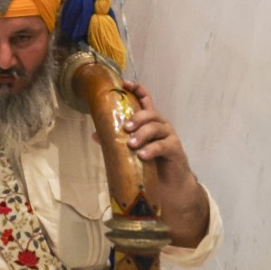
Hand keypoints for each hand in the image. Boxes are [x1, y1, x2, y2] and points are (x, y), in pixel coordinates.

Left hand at [121, 80, 209, 246]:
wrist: (168, 185)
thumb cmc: (149, 164)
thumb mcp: (130, 151)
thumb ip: (115, 141)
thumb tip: (94, 135)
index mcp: (149, 122)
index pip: (145, 101)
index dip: (137, 90)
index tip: (125, 83)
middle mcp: (160, 126)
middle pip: (151, 113)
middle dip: (137, 117)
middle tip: (126, 128)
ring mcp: (169, 137)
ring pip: (157, 127)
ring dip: (143, 134)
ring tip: (131, 144)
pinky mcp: (175, 150)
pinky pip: (164, 146)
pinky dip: (152, 149)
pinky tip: (143, 155)